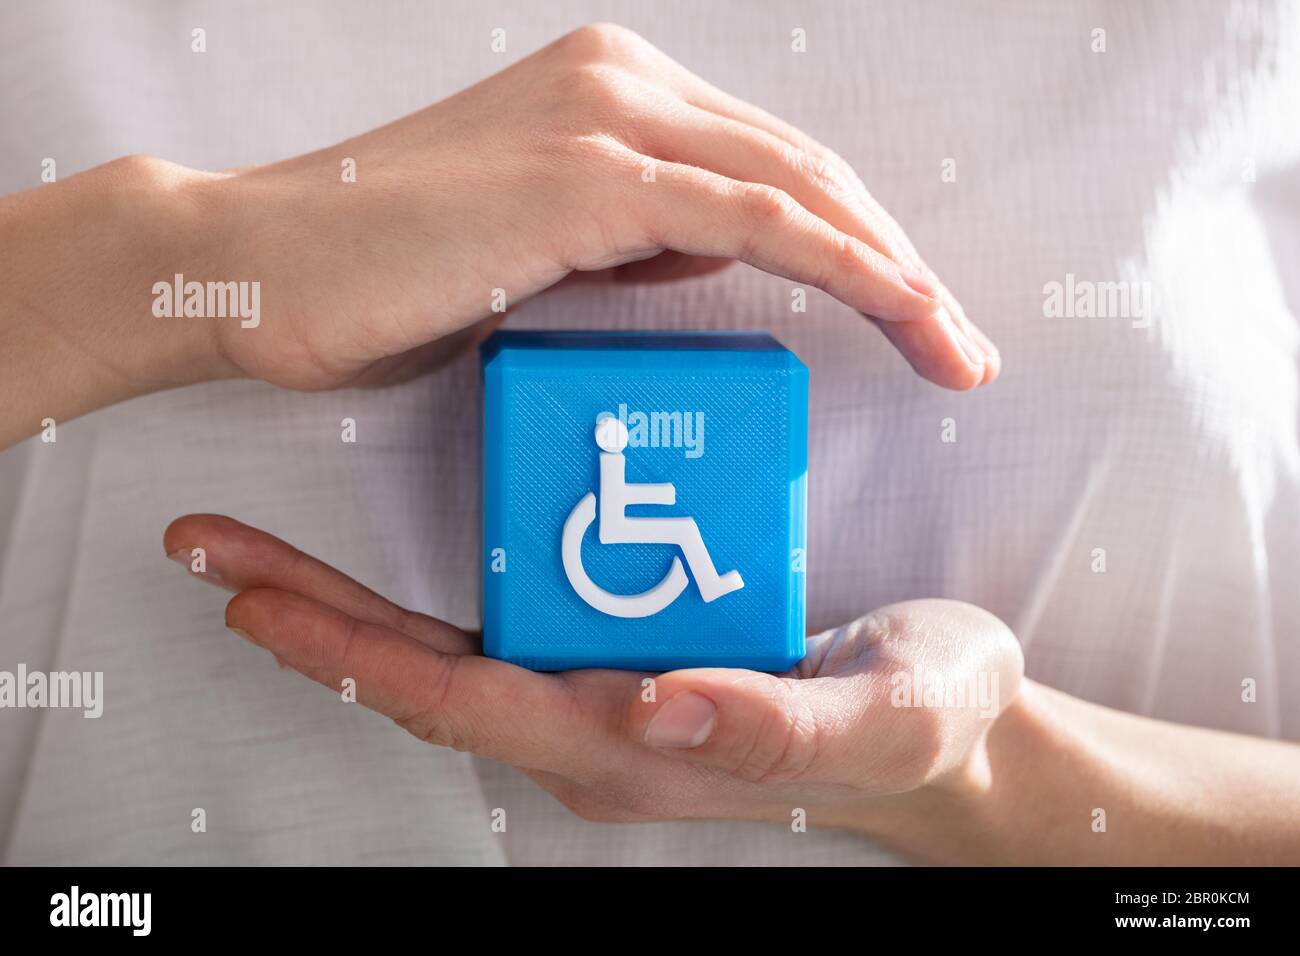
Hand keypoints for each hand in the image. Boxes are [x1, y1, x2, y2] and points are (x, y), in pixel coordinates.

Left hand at [164, 514, 1023, 840]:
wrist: (946, 730)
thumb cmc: (918, 720)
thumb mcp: (878, 720)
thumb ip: (774, 726)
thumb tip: (661, 709)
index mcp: (638, 747)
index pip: (473, 705)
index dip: (362, 659)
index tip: (263, 601)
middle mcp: (598, 729)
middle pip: (425, 681)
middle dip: (315, 623)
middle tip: (214, 550)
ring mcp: (602, 697)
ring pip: (445, 658)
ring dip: (345, 610)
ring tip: (257, 550)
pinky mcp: (621, 659)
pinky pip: (499, 633)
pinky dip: (417, 603)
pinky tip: (378, 560)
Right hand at [193, 23, 997, 391]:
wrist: (257, 267)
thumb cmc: (384, 277)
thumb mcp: (538, 248)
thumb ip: (634, 233)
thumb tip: (718, 247)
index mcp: (611, 92)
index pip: (772, 166)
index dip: (857, 241)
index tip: (912, 317)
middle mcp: (623, 82)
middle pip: (809, 170)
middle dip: (900, 261)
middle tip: (960, 345)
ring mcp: (608, 118)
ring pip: (803, 189)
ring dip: (896, 273)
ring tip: (955, 352)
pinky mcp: (589, 175)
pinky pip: (758, 218)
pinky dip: (844, 265)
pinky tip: (902, 313)